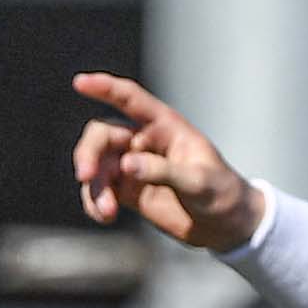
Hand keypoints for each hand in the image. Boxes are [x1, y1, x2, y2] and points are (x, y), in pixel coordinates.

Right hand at [71, 72, 263, 251]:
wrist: (226, 225)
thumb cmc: (221, 193)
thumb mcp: (199, 182)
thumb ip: (163, 172)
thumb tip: (125, 165)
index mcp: (165, 127)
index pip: (131, 100)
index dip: (105, 88)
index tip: (80, 83)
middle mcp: (144, 141)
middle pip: (102, 135)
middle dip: (89, 153)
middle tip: (87, 175)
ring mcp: (133, 166)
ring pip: (97, 166)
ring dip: (94, 188)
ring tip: (107, 212)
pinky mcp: (129, 191)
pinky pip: (100, 192)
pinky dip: (95, 203)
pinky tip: (104, 217)